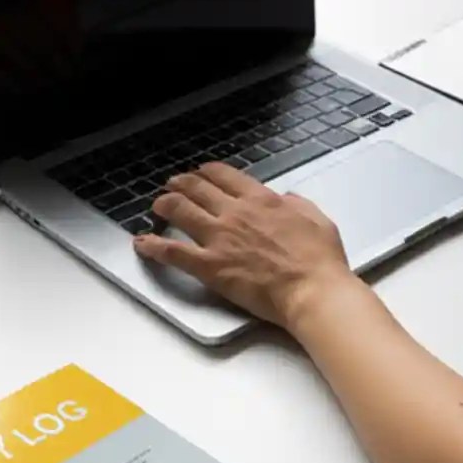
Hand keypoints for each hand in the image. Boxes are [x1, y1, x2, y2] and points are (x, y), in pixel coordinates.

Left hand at [132, 163, 355, 328]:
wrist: (312, 289)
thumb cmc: (320, 260)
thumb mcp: (317, 219)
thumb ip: (297, 204)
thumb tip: (286, 198)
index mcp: (261, 200)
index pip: (224, 175)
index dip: (207, 172)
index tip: (201, 174)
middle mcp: (235, 213)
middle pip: (196, 188)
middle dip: (180, 184)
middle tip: (172, 186)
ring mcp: (219, 238)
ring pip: (179, 210)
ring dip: (164, 205)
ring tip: (157, 206)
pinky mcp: (210, 266)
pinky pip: (173, 252)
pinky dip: (153, 246)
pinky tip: (142, 244)